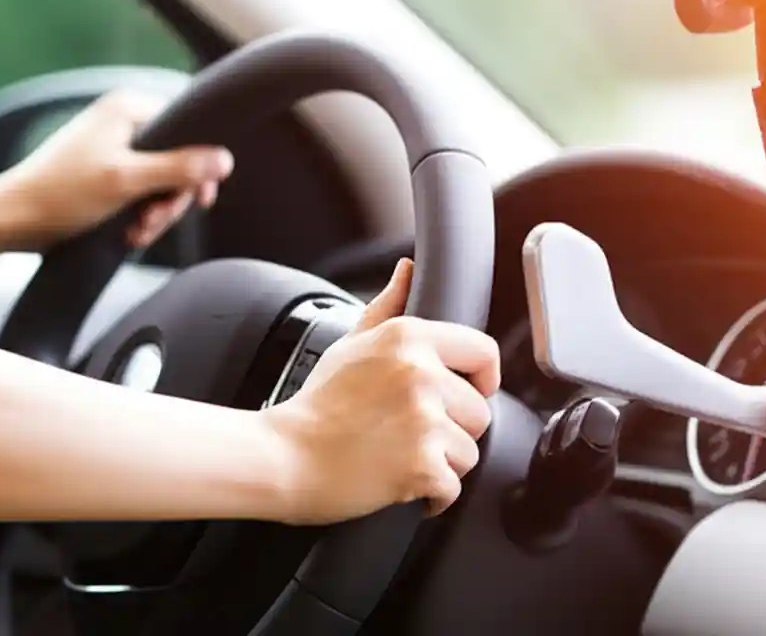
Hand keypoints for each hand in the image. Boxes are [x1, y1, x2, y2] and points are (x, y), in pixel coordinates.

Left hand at [0, 91, 233, 249]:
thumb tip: (225, 160)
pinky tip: (127, 232)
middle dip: (170, 200)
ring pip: (161, 180)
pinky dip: (139, 214)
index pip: (189, 131)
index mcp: (128, 107)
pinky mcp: (105, 171)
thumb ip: (179, 168)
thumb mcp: (127, 181)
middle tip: (151, 224)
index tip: (196, 202)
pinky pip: (141, 190)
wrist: (12, 218)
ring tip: (136, 233)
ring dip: (155, 213)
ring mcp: (114, 146)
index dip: (197, 169)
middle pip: (178, 160)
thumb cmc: (62, 195)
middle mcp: (123, 120)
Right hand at [263, 259, 498, 524]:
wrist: (281, 457)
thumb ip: (387, 307)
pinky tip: (402, 485)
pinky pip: (452, 488)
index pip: (484, 351)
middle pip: (479, 412)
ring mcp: (423, 420)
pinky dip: (432, 496)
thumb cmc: (316, 405)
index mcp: (409, 338)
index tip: (471, 392)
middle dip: (452, 431)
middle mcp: (421, 374)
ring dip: (441, 465)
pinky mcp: (421, 466)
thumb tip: (407, 270)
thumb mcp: (350, 344)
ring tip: (400, 458)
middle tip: (410, 435)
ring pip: (468, 452)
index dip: (483, 377)